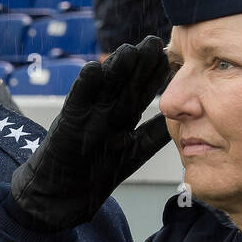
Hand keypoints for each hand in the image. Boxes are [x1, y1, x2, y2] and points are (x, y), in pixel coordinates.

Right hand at [10, 36, 171, 231]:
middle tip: (154, 42)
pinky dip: (84, 88)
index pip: (142, 92)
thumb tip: (182, 119)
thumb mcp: (133, 153)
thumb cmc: (94, 176)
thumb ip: (153, 134)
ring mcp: (85, 117)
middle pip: (125, 84)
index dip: (156, 76)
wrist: (60, 198)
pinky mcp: (67, 126)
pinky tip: (92, 70)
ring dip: (115, 69)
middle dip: (140, 64)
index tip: (173, 58)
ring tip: (128, 50)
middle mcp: (104, 113)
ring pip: (103, 88)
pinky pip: (77, 104)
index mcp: (121, 118)